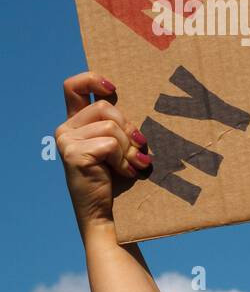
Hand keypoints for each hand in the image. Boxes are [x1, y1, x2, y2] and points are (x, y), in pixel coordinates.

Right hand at [55, 72, 151, 233]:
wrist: (108, 212)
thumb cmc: (119, 178)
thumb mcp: (120, 145)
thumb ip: (120, 125)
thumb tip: (142, 105)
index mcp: (76, 122)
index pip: (73, 86)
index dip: (93, 79)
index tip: (113, 88)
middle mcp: (66, 128)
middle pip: (105, 107)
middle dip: (128, 128)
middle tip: (138, 149)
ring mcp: (66, 140)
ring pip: (111, 127)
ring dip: (128, 148)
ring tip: (132, 164)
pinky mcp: (73, 153)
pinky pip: (110, 144)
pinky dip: (124, 159)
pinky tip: (126, 172)